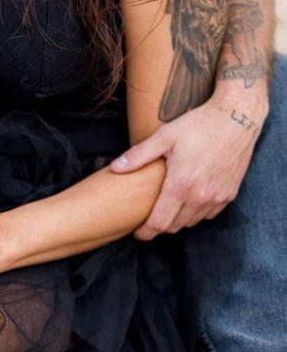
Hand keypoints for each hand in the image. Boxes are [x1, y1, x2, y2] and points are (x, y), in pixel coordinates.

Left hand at [110, 91, 266, 239]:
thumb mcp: (164, 136)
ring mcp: (217, 197)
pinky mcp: (229, 194)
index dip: (146, 232)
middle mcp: (201, 195)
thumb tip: (114, 168)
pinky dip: (195, 214)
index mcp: (181, 184)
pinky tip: (187, 202)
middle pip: (174, 226)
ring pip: (191, 223)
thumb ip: (138, 155)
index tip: (137, 234)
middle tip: (148, 219)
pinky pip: (208, 215)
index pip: (159, 222)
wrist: (238, 117)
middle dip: (159, 227)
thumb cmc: (199, 125)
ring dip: (177, 221)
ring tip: (166, 210)